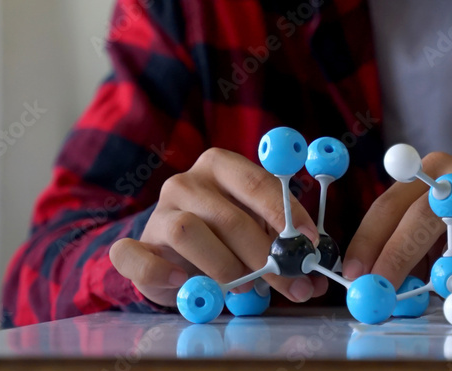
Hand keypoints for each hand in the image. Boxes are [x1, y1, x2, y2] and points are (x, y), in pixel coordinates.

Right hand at [109, 148, 328, 306]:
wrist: (172, 252)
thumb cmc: (225, 237)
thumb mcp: (257, 231)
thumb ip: (284, 246)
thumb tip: (316, 278)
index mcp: (220, 166)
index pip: (257, 182)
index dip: (286, 213)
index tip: (309, 242)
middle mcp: (186, 182)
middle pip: (228, 215)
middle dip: (265, 255)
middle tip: (289, 283)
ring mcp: (158, 213)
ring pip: (188, 231)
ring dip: (223, 266)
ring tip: (243, 286)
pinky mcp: (136, 244)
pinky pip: (135, 255)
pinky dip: (160, 273)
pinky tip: (182, 283)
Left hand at [342, 153, 451, 294]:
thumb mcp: (427, 243)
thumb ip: (400, 254)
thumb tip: (365, 281)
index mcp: (435, 169)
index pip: (392, 202)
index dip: (369, 240)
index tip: (355, 274)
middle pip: (425, 213)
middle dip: (398, 255)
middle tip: (384, 291)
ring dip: (451, 276)